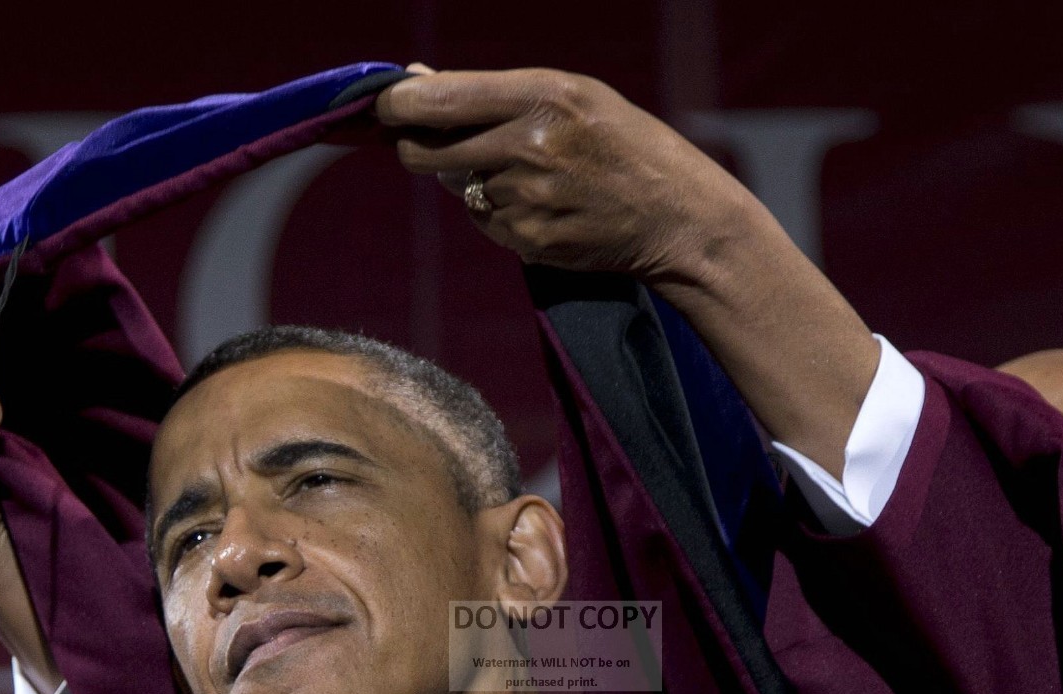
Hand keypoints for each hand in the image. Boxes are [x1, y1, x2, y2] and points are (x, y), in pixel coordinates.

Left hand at [376, 68, 757, 287]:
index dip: (393, 105)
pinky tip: (545, 206)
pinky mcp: (528, 242)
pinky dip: (501, 214)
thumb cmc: (624, 145)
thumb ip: (493, 93)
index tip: (383, 107)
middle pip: (422, 152)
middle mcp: (528, 146)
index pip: (431, 101)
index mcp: (541, 95)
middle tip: (437, 145)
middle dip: (417, 147)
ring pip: (457, 189)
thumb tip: (414, 83)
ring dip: (477, 182)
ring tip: (533, 177)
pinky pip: (484, 223)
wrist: (678, 216)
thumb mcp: (573, 95)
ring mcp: (526, 200)